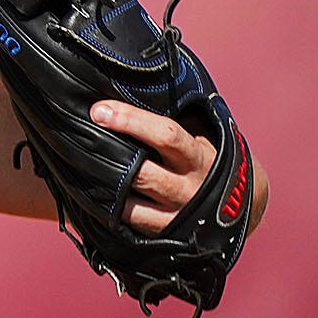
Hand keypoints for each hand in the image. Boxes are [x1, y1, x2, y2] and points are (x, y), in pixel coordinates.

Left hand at [91, 100, 266, 236]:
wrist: (242, 205)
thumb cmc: (207, 156)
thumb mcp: (202, 133)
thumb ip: (174, 114)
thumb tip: (129, 81)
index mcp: (198, 158)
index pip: (166, 135)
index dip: (131, 121)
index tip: (99, 109)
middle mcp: (188, 189)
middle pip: (143, 173)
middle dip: (109, 154)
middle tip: (77, 135)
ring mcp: (176, 217)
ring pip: (131, 205)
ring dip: (102, 186)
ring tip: (75, 164)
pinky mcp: (165, 236)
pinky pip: (129, 224)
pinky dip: (107, 209)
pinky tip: (86, 193)